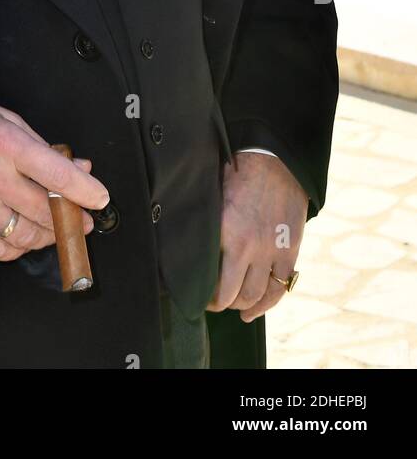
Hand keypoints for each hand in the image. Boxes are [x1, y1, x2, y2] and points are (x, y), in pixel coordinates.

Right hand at [0, 90, 109, 260]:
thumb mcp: (2, 118)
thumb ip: (40, 145)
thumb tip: (76, 165)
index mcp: (5, 143)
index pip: (56, 174)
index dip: (85, 190)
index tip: (100, 198)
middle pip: (46, 209)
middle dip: (72, 217)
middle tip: (82, 217)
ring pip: (26, 234)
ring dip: (48, 234)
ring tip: (56, 227)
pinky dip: (18, 248)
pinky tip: (25, 238)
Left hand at [207, 150, 308, 322]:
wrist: (275, 162)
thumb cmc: (238, 173)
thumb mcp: (213, 197)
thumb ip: (206, 224)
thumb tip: (185, 241)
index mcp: (226, 233)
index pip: (210, 279)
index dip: (202, 293)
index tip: (195, 293)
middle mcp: (249, 248)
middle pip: (233, 294)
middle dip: (220, 304)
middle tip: (212, 302)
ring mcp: (272, 252)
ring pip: (256, 296)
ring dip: (241, 305)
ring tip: (232, 306)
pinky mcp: (290, 252)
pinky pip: (280, 289)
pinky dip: (266, 305)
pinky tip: (252, 312)